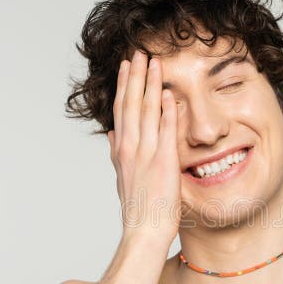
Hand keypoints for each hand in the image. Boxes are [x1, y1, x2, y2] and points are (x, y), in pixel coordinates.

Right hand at [107, 50, 180, 246]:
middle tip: (139, 52)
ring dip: (151, 84)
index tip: (126, 66)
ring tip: (154, 62)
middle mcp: (130, 147)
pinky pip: (166, 131)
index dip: (124, 85)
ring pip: (147, 111)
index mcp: (121, 149)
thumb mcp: (122, 178)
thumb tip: (112, 135)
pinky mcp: (164, 162)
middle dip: (135, 75)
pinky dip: (168, 111)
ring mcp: (146, 154)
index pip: (121, 109)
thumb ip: (118, 154)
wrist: (143, 232)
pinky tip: (170, 93)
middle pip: (131, 103)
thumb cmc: (137, 209)